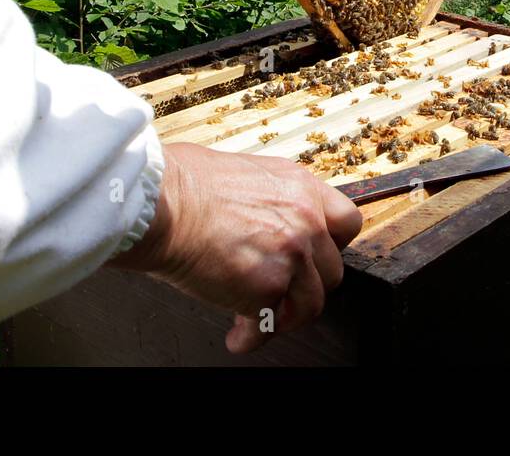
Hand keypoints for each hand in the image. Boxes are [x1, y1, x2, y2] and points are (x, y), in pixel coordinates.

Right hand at [111, 142, 361, 353]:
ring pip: (310, 304)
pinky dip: (252, 336)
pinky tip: (238, 335)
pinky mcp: (267, 287)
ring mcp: (291, 255)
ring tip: (261, 319)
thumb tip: (269, 218)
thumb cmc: (186, 182)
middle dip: (307, 285)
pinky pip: (270, 325)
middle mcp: (306, 220)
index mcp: (302, 187)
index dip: (331, 246)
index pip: (347, 222)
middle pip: (332, 270)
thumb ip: (273, 198)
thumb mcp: (247, 173)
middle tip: (282, 292)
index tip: (315, 257)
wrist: (162, 202)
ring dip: (286, 315)